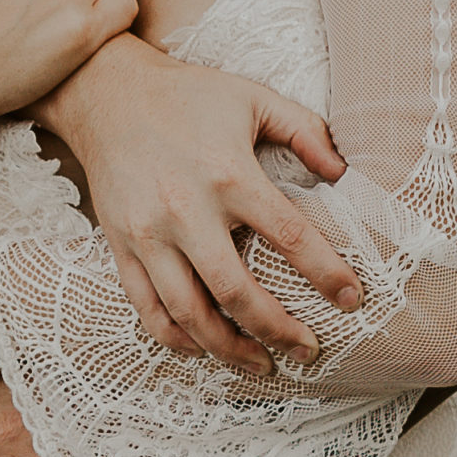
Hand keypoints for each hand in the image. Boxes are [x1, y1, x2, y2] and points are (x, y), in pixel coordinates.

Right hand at [35, 36, 358, 374]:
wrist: (105, 92)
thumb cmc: (188, 96)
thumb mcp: (253, 98)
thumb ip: (304, 130)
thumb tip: (342, 172)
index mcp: (228, 174)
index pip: (288, 236)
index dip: (326, 273)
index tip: (351, 299)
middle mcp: (186, 210)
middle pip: (236, 291)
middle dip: (278, 329)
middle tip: (309, 350)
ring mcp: (148, 234)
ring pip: (189, 313)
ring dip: (229, 349)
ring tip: (263, 364)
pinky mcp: (120, 247)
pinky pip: (147, 309)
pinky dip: (176, 339)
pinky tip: (205, 350)